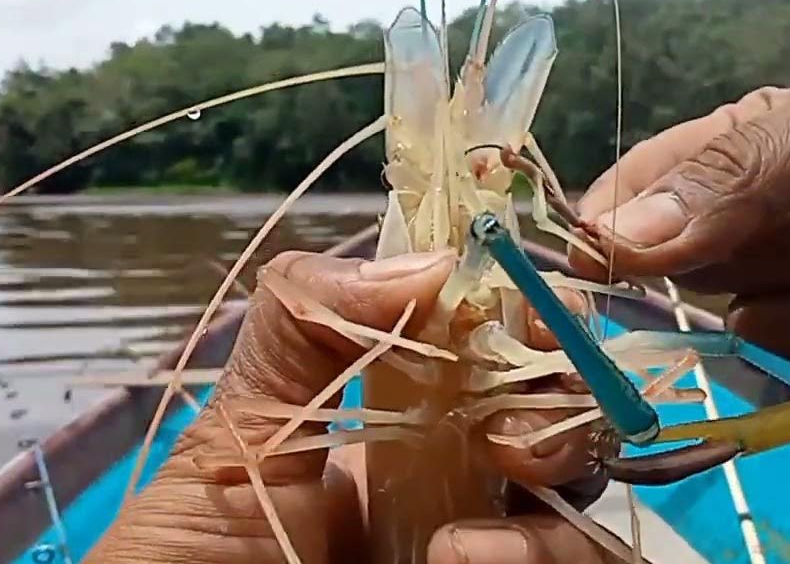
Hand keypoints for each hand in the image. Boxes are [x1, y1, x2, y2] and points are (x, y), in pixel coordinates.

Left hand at [88, 250, 626, 563]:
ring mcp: (495, 545)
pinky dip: (552, 552)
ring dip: (557, 475)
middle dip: (558, 391)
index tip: (509, 294)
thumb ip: (304, 327)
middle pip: (565, 405)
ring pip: (592, 488)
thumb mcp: (233, 437)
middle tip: (513, 423)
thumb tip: (429, 256)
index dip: (518, 308)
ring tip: (471, 520)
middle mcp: (463, 480)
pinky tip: (461, 558)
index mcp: (404, 423)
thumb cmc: (197, 562)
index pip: (497, 341)